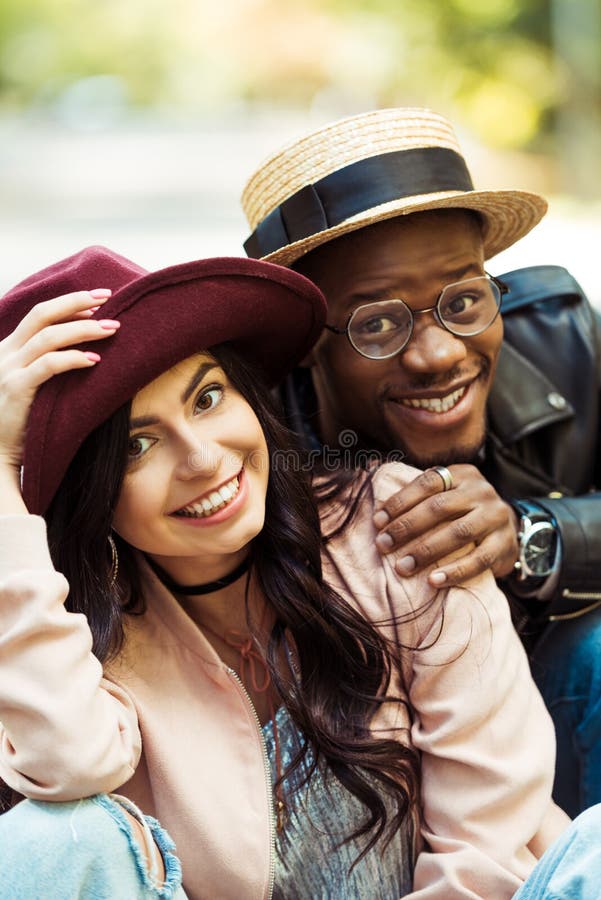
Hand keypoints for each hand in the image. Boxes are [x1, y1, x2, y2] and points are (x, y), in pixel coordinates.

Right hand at [0, 289, 116, 478]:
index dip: (68, 304)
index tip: (97, 302)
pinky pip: (48, 366)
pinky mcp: (16, 389)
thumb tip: (85, 347)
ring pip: (48, 337)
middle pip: (41, 314)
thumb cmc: (22, 421)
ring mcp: (7, 370)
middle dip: (76, 301)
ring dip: (84, 329)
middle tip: (107, 296)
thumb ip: (46, 364)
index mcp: (8, 349)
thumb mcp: (31, 385)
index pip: (39, 315)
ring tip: (112, 328)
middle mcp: (5, 354)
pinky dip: (74, 358)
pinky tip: (95, 359)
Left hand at [373, 464, 518, 586]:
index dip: (400, 501)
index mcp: (462, 474)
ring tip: (403, 567)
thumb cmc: (463, 513)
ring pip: (458, 532)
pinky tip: (434, 581)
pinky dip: (455, 571)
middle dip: (407, 527)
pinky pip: (479, 559)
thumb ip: (420, 499)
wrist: (508, 531)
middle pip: (439, 507)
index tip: (378, 522)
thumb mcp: (447, 496)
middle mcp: (481, 491)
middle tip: (383, 545)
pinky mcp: (505, 543)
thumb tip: (379, 517)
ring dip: (426, 551)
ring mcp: (496, 516)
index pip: (427, 483)